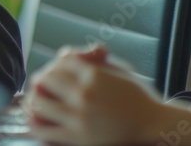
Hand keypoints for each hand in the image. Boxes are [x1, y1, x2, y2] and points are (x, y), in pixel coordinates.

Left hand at [26, 45, 161, 144]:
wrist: (154, 127)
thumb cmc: (137, 98)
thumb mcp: (119, 71)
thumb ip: (91, 60)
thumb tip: (65, 53)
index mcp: (95, 75)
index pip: (61, 62)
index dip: (58, 64)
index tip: (60, 70)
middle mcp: (85, 95)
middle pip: (45, 79)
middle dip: (43, 80)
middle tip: (43, 84)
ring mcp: (80, 118)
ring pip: (39, 103)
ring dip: (36, 100)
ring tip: (38, 101)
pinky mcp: (78, 139)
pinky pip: (44, 131)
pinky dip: (36, 124)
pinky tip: (37, 120)